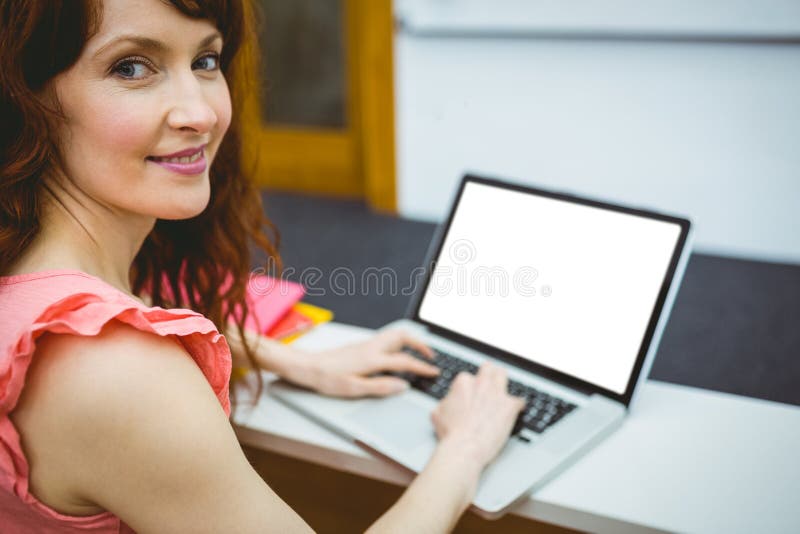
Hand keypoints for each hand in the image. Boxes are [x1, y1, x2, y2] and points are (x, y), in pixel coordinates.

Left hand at [287, 329, 439, 397]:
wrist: (309, 367)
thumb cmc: (328, 379)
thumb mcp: (355, 389)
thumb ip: (381, 387)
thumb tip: (403, 385)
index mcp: (373, 359)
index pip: (405, 361)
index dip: (422, 367)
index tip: (434, 371)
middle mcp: (372, 347)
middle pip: (403, 337)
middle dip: (420, 345)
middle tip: (431, 356)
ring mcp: (366, 344)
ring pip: (394, 335)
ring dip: (409, 341)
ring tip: (418, 353)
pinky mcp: (361, 345)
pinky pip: (387, 339)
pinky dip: (399, 343)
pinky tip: (398, 354)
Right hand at [431, 362, 524, 468]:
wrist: (465, 448)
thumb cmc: (451, 434)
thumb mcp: (438, 413)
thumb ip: (446, 402)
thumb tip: (449, 402)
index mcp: (463, 382)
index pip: (469, 377)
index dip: (470, 388)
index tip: (472, 397)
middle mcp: (481, 383)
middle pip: (488, 369)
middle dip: (489, 376)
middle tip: (489, 387)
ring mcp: (497, 393)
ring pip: (503, 375)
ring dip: (503, 383)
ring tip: (502, 393)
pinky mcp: (510, 405)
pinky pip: (520, 401)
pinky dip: (517, 407)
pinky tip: (515, 413)